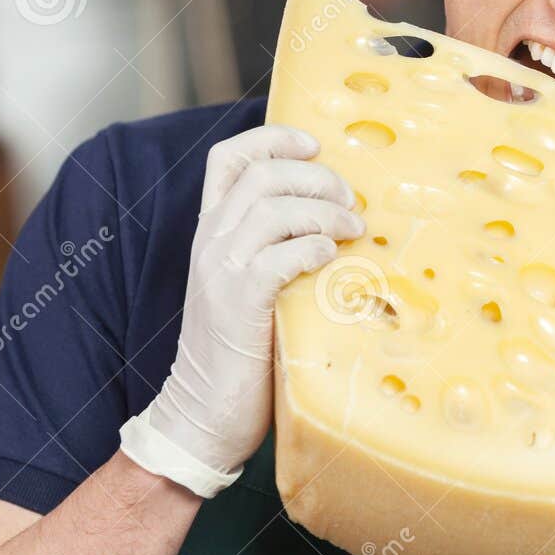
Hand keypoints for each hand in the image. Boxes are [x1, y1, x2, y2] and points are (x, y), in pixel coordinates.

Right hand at [147, 124, 363, 478]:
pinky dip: (311, 248)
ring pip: (272, 208)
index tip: (315, 145)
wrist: (202, 415)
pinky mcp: (237, 304)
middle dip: (316, 177)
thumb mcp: (253, 287)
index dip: (273, 139)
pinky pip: (278, 256)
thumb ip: (279, 250)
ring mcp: (220, 272)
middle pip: (262, 175)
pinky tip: (330, 259)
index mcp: (211, 232)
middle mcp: (211, 243)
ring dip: (324, 211)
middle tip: (351, 201)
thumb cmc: (242, 354)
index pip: (228, 159)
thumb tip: (343, 224)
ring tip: (353, 229)